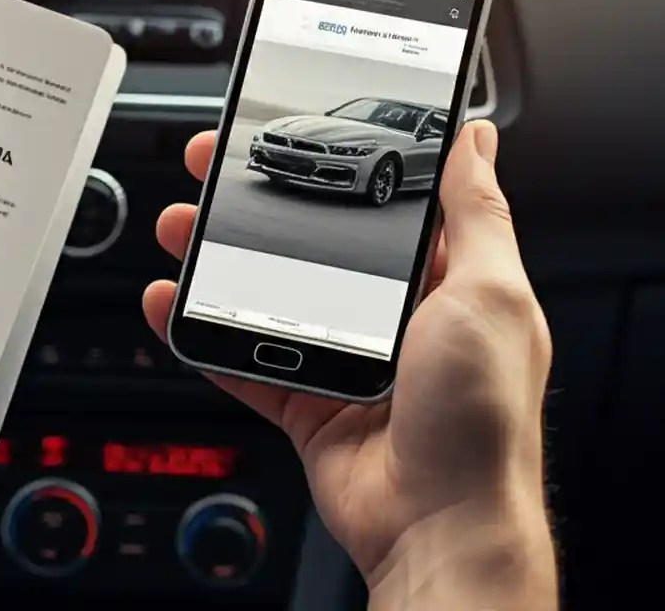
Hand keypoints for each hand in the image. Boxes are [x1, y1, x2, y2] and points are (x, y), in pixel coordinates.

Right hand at [143, 121, 556, 608]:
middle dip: (258, 208)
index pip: (383, 208)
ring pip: (268, 296)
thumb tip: (476, 140)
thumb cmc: (482, 420)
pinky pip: (245, 361)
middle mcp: (396, 319)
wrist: (441, 525)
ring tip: (182, 228)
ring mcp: (347, 362)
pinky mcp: (309, 405)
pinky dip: (205, 334)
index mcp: (448, 284)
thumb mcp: (491, 295)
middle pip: (313, 246)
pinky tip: (173, 302)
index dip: (336, 170)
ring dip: (219, 260)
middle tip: (215, 173)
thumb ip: (476, 215)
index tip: (296, 139)